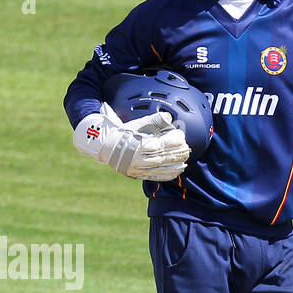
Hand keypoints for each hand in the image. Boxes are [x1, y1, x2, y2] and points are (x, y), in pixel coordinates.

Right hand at [73, 103, 189, 180]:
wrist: (104, 147)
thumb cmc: (122, 134)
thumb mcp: (135, 125)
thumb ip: (153, 121)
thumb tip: (168, 117)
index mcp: (138, 145)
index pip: (160, 144)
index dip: (172, 141)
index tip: (181, 136)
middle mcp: (139, 159)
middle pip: (163, 157)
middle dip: (177, 154)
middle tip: (187, 148)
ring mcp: (138, 168)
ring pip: (161, 168)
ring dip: (175, 165)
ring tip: (185, 161)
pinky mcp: (138, 174)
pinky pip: (155, 176)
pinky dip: (167, 175)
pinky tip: (177, 171)